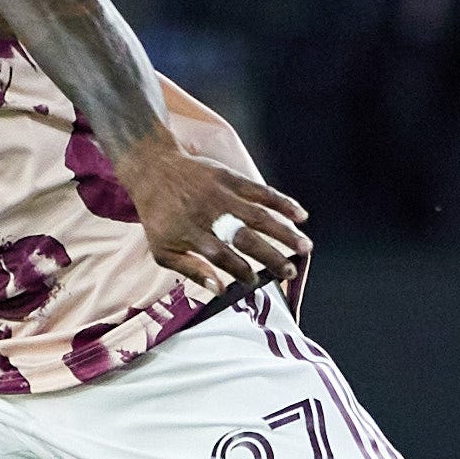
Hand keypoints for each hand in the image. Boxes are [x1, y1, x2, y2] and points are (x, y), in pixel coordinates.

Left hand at [115, 129, 310, 294]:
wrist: (154, 169)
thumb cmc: (159, 216)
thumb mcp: (163, 250)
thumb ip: (191, 270)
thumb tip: (219, 289)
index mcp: (193, 235)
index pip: (224, 258)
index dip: (241, 272)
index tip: (255, 282)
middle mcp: (211, 215)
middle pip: (246, 239)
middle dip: (271, 257)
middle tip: (289, 272)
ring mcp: (223, 195)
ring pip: (259, 216)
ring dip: (285, 232)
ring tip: (305, 248)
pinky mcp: (231, 177)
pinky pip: (261, 191)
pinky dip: (282, 202)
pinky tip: (301, 214)